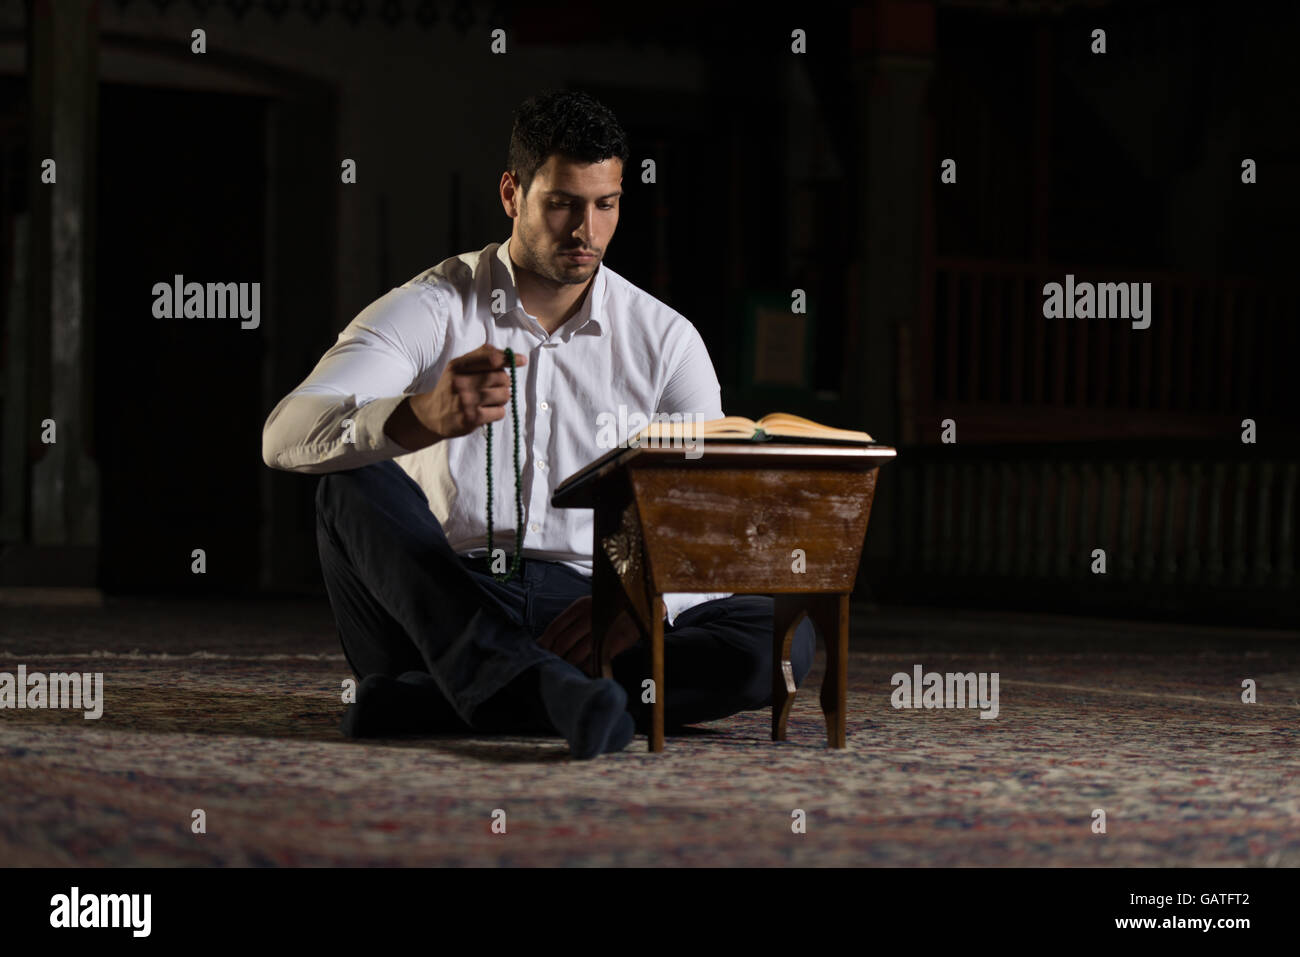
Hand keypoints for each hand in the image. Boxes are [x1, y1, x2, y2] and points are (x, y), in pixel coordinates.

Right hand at [411, 343, 526, 441]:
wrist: (432, 415)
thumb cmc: (451, 388)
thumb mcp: (458, 367)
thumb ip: (480, 356)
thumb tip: (507, 354)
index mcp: (458, 366)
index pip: (491, 359)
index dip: (509, 359)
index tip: (522, 360)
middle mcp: (461, 382)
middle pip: (502, 378)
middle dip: (503, 382)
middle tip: (493, 387)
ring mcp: (466, 401)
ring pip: (504, 395)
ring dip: (501, 398)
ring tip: (488, 400)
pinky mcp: (471, 418)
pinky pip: (500, 412)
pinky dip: (497, 412)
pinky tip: (485, 412)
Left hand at [537, 596, 642, 676]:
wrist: (641, 609)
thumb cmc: (611, 611)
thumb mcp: (589, 609)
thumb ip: (569, 623)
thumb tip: (543, 641)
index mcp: (580, 606)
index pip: (555, 627)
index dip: (544, 643)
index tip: (538, 653)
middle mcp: (590, 616)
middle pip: (563, 642)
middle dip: (554, 657)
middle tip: (549, 667)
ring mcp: (603, 629)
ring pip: (576, 654)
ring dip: (567, 665)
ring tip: (563, 671)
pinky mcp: (615, 642)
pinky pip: (593, 661)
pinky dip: (584, 669)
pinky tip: (581, 672)